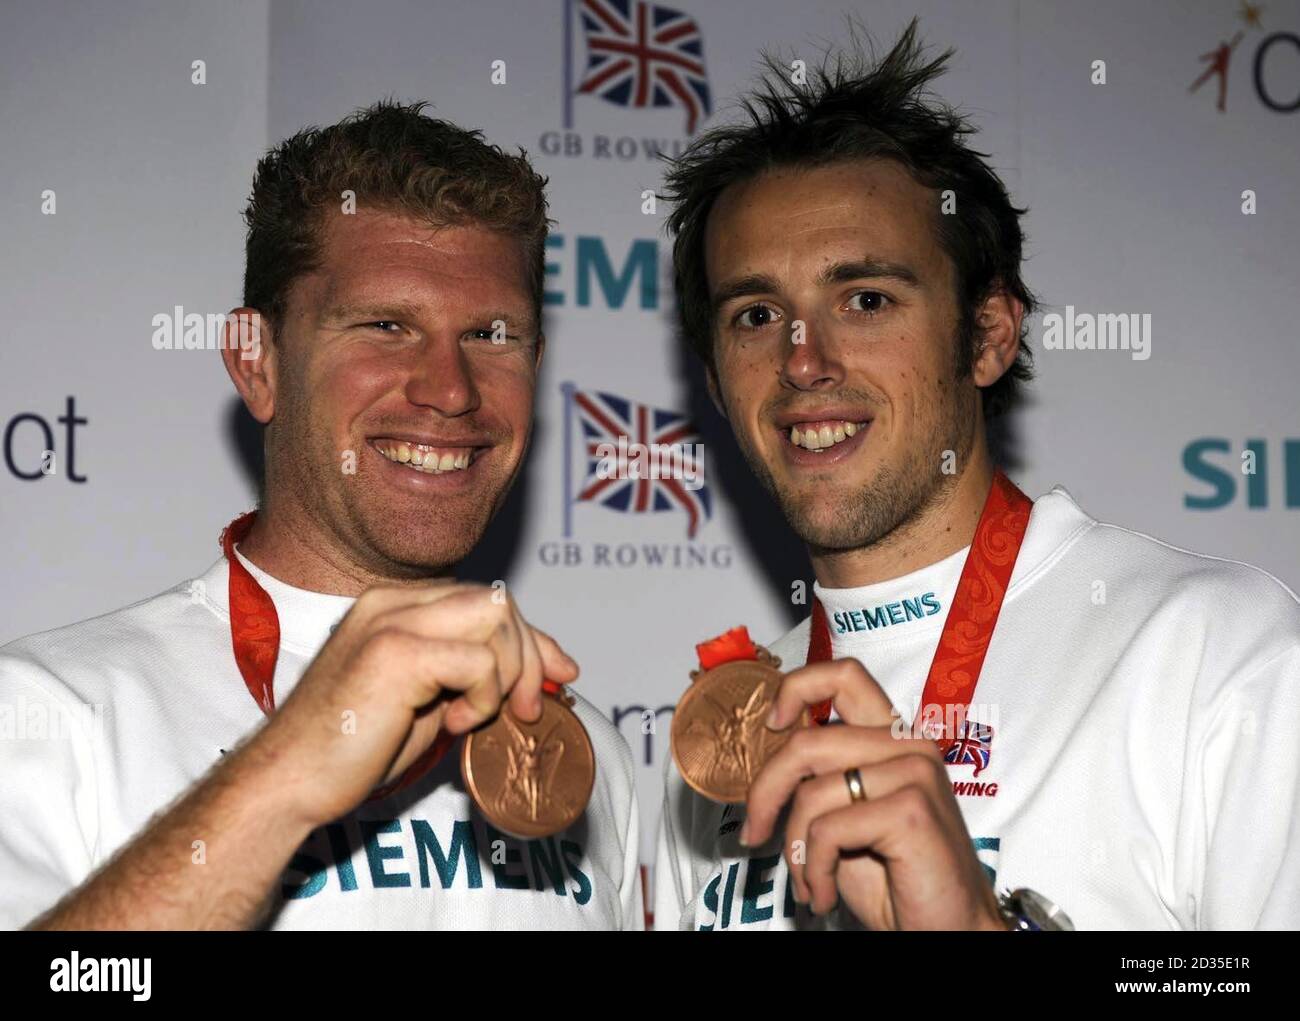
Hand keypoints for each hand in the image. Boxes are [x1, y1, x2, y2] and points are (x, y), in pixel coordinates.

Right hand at [250, 582, 577, 828]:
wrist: (290, 780)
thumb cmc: (350, 749)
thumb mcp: (425, 701)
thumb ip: (469, 675)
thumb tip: (538, 673)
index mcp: (396, 606)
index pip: (485, 600)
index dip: (532, 637)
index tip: (560, 672)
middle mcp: (393, 602)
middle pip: (498, 601)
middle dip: (530, 655)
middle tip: (526, 709)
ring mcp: (392, 621)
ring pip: (497, 619)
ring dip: (506, 677)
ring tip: (472, 718)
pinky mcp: (395, 651)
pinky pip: (478, 661)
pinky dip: (482, 697)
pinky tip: (450, 725)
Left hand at [740, 658, 1003, 929]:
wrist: (947, 929)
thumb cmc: (895, 877)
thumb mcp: (846, 815)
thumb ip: (818, 777)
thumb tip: (762, 757)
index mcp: (893, 738)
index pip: (843, 675)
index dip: (796, 688)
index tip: (772, 725)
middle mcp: (908, 745)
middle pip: (806, 742)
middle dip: (766, 792)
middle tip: (755, 831)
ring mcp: (915, 772)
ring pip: (811, 792)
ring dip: (795, 849)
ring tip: (808, 881)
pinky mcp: (911, 809)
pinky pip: (828, 830)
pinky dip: (813, 870)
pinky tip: (823, 894)